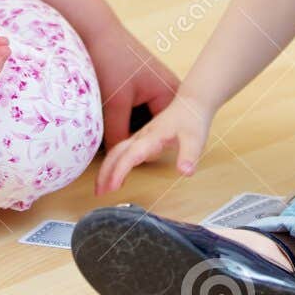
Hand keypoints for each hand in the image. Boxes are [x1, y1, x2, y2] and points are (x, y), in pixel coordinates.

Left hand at [83, 21, 180, 147]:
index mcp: (170, 94)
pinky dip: (120, 116)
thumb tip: (117, 162)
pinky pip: (132, 111)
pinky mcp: (138, 86)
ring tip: (104, 127)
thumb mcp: (114, 102)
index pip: (161, 137)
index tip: (120, 156)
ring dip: (123, 127)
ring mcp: (152, 89)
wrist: (95, 29)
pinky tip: (103, 115)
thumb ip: (118, 134)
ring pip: (139, 122)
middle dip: (131, 138)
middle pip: (151, 131)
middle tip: (108, 142)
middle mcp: (167, 92)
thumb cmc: (109, 60)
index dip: (141, 150)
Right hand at [94, 94, 213, 194]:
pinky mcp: (142, 137)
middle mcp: (142, 136)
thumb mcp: (195, 139)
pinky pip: (122, 150)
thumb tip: (185, 173)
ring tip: (101, 187)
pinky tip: (115, 173)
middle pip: (116, 153)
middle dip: (106, 172)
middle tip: (99, 192)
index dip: (120, 170)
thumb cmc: (192, 119)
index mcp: (152, 136)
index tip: (113, 187)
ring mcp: (140, 136)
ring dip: (107, 168)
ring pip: (117, 151)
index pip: (131, 155)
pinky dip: (114, 162)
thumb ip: (189, 156)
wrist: (191, 102)